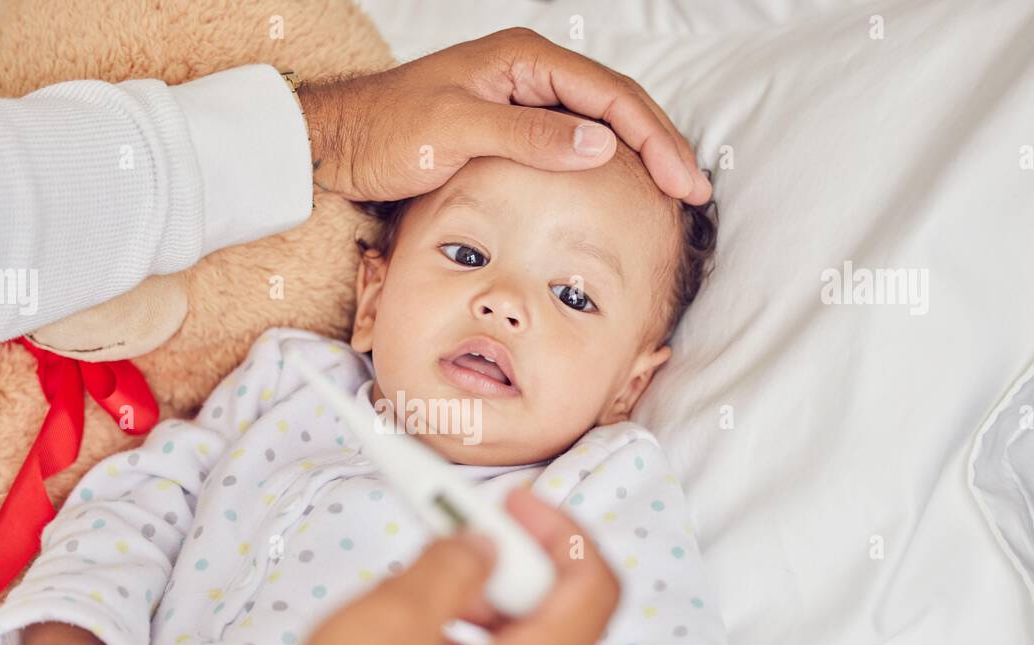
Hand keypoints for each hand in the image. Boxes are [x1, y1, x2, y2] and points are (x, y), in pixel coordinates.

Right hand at [264, 486, 620, 644]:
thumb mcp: (390, 622)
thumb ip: (447, 568)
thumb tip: (478, 545)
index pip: (594, 587)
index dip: (560, 530)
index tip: (514, 506)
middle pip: (550, 622)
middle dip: (502, 570)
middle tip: (448, 546)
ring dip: (473, 615)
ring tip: (407, 606)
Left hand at [296, 26, 709, 204]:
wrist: (339, 145)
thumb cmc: (387, 131)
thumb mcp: (457, 132)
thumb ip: (529, 136)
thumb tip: (604, 145)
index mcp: (525, 61)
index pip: (611, 96)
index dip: (654, 138)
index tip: (683, 180)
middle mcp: (530, 74)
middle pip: (615, 106)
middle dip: (659, 147)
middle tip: (694, 192)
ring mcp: (521, 101)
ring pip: (598, 125)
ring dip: (638, 158)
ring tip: (672, 194)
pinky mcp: (509, 130)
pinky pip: (570, 144)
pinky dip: (603, 168)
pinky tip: (619, 193)